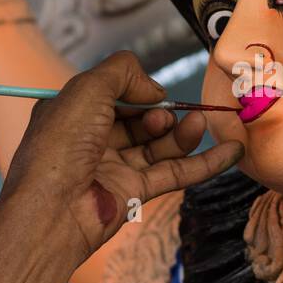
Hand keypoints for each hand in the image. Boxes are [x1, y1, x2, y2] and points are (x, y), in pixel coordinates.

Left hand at [1, 50, 243, 264]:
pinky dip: (205, 163)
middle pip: (140, 120)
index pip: (114, 95)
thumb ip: (124, 72)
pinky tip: (231, 150)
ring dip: (183, 134)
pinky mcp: (134, 193)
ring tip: (199, 123)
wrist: (52, 210)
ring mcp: (115, 167)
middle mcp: (93, 140)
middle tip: (166, 116)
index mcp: (74, 113)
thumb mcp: (87, 88)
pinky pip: (175, 173)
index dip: (138, 91)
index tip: (153, 93)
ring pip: (159, 146)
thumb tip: (155, 88)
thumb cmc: (60, 145)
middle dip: (160, 114)